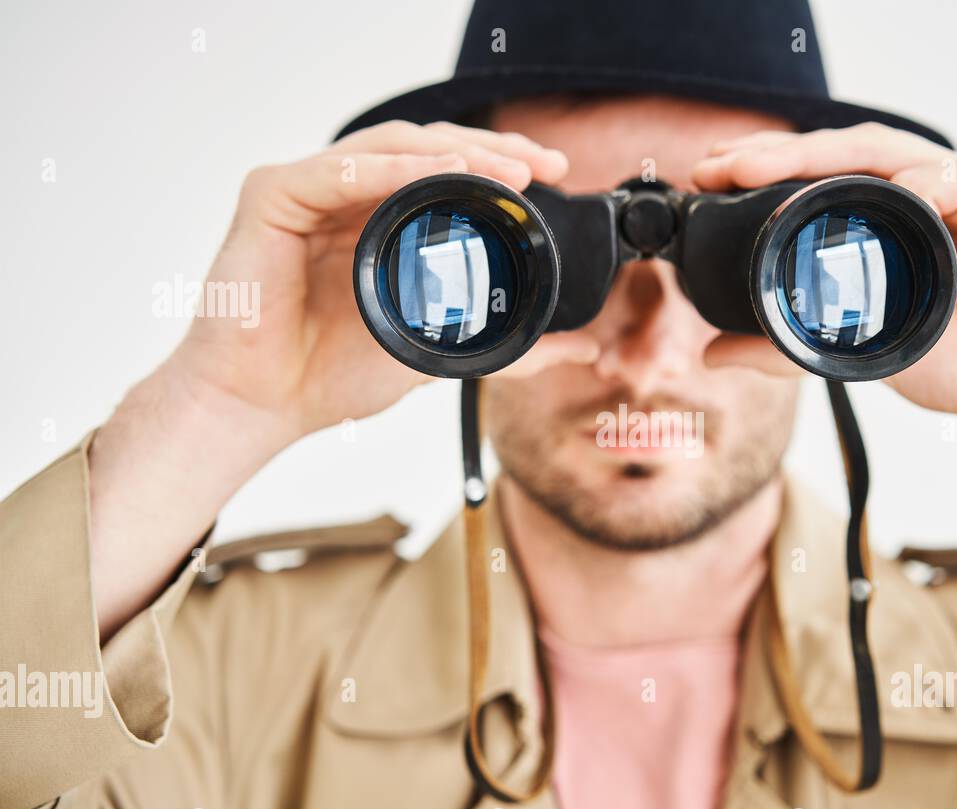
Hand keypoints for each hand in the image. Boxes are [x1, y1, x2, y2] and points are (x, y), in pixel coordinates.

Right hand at [164, 119, 586, 445]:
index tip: (553, 175)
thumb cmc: (333, 374)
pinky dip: (388, 168)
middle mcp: (346, 194)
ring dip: (451, 152)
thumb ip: (511, 349)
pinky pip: (337, 170)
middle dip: (489, 149)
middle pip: (424, 149)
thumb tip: (582, 349)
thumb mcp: (441, 352)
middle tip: (541, 164)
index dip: (500, 165)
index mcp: (381, 217)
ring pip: (389, 147)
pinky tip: (432, 172)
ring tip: (505, 167)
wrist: (267, 406)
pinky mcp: (272, 196)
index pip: (446, 171)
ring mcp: (308, 189)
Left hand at [694, 122, 956, 603]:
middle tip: (716, 166)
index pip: (820, 180)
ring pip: (885, 153)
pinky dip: (916, 183)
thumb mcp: (858, 352)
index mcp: (890, 217)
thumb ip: (789, 347)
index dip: (764, 175)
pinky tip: (881, 192)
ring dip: (821, 155)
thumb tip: (714, 354)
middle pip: (842, 157)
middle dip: (775, 155)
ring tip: (762, 165)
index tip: (708, 184)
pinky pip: (953, 174)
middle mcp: (923, 190)